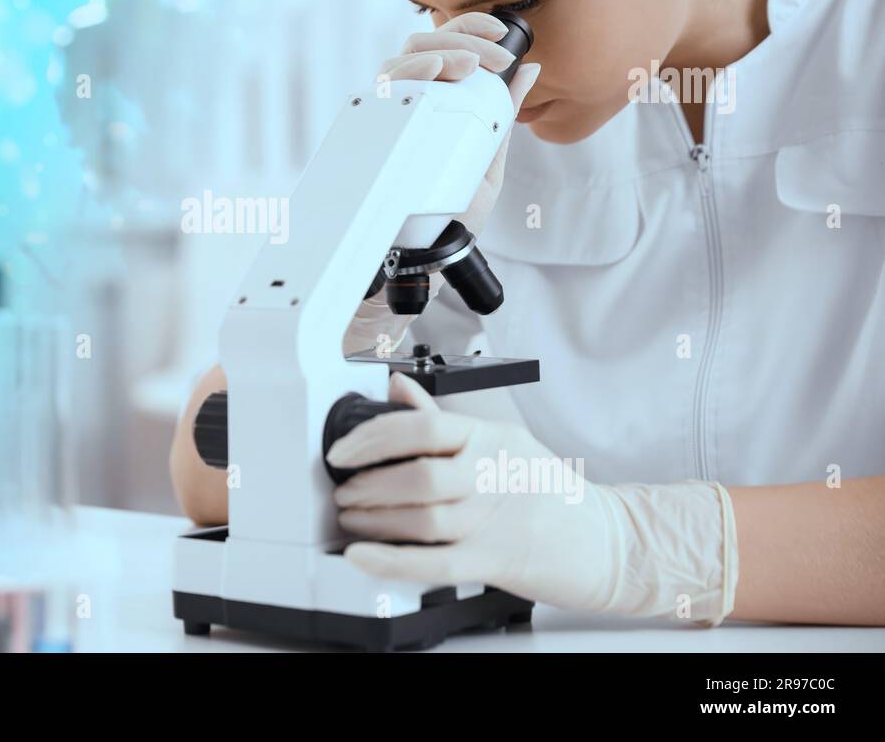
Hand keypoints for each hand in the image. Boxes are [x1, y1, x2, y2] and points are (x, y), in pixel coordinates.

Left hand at [327, 374, 738, 622]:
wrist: (608, 542)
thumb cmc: (549, 491)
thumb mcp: (504, 440)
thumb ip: (444, 418)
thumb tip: (396, 387)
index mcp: (492, 438)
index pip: (423, 427)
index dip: (373, 438)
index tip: (342, 451)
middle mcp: (496, 474)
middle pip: (420, 477)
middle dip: (369, 486)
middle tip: (344, 492)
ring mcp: (498, 520)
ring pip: (424, 520)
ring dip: (375, 522)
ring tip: (352, 519)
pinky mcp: (498, 561)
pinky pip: (436, 563)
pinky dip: (392, 561)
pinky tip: (363, 557)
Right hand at [377, 12, 541, 236]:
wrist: (432, 253)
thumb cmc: (455, 210)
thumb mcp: (490, 155)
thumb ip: (505, 112)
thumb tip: (533, 69)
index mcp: (435, 101)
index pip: (445, 46)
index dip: (471, 28)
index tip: (502, 34)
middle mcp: (407, 103)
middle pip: (422, 45)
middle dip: (462, 40)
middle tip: (494, 59)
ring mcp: (388, 116)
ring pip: (400, 59)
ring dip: (437, 52)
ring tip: (466, 65)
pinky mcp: (372, 131)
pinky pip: (382, 91)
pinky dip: (407, 73)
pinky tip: (431, 72)